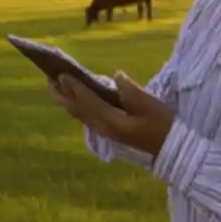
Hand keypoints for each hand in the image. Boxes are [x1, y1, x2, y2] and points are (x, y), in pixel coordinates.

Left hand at [48, 71, 174, 155]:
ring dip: (67, 100)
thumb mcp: (150, 104)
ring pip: (81, 114)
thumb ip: (131, 90)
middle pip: (78, 110)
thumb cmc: (164, 124)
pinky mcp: (110, 131)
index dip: (74, 87)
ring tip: (56, 87)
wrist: (172, 147)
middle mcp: (104, 128)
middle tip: (48, 79)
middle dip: (62, 94)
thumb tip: (116, 76)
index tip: (62, 74)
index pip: (87, 101)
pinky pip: (88, 117)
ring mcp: (106, 131)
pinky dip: (78, 106)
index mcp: (112, 121)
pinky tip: (76, 99)